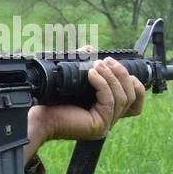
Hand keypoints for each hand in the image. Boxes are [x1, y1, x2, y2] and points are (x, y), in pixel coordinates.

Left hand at [28, 57, 143, 155]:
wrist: (37, 117)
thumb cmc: (52, 102)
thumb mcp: (73, 81)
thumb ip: (84, 66)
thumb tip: (89, 49)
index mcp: (106, 112)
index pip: (135, 101)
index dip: (133, 82)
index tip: (116, 65)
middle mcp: (108, 120)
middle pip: (131, 96)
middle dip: (121, 75)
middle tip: (106, 61)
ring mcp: (105, 124)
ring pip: (122, 97)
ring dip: (112, 77)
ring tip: (98, 65)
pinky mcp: (99, 124)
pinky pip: (109, 101)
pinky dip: (102, 84)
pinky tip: (91, 75)